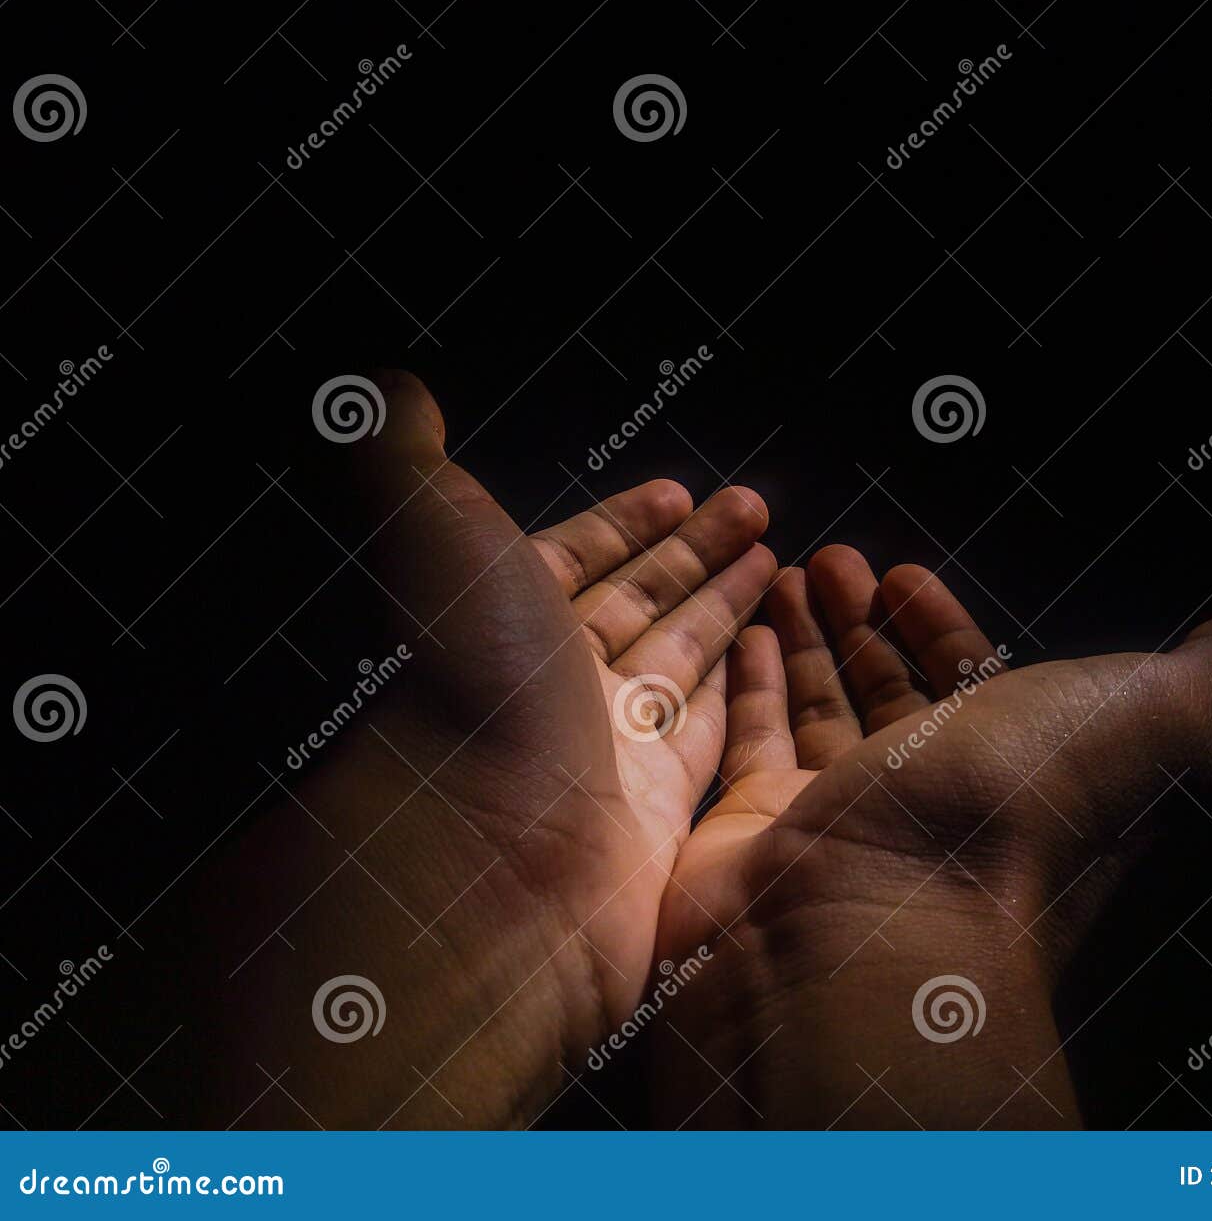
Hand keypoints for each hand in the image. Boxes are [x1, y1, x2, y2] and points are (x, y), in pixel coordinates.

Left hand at [113, 372, 773, 1127]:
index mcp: (497, 620)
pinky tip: (772, 646)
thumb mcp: (431, 541)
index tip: (681, 491)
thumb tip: (382, 391)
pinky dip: (739, 685)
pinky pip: (707, 729)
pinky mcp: (659, 806)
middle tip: (758, 507)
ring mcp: (607, 748)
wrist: (490, 869)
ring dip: (725, 604)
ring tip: (780, 557)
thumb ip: (403, 459)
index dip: (623, 520)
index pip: (571, 556)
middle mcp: (551, 683)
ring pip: (678, 658)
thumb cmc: (468, 691)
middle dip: (695, 551)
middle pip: (637, 600)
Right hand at [651, 546, 1211, 1127]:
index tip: (906, 571)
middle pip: (896, 697)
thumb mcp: (1155, 722)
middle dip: (868, 624)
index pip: (983, 689)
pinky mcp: (760, 829)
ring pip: (824, 715)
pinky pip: (754, 742)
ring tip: (787, 574)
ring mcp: (842, 822)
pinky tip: (746, 632)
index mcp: (1024, 777)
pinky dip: (752, 685)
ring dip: (809, 641)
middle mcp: (934, 804)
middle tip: (832, 559)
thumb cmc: (1016, 816)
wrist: (874, 927)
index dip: (947, 629)